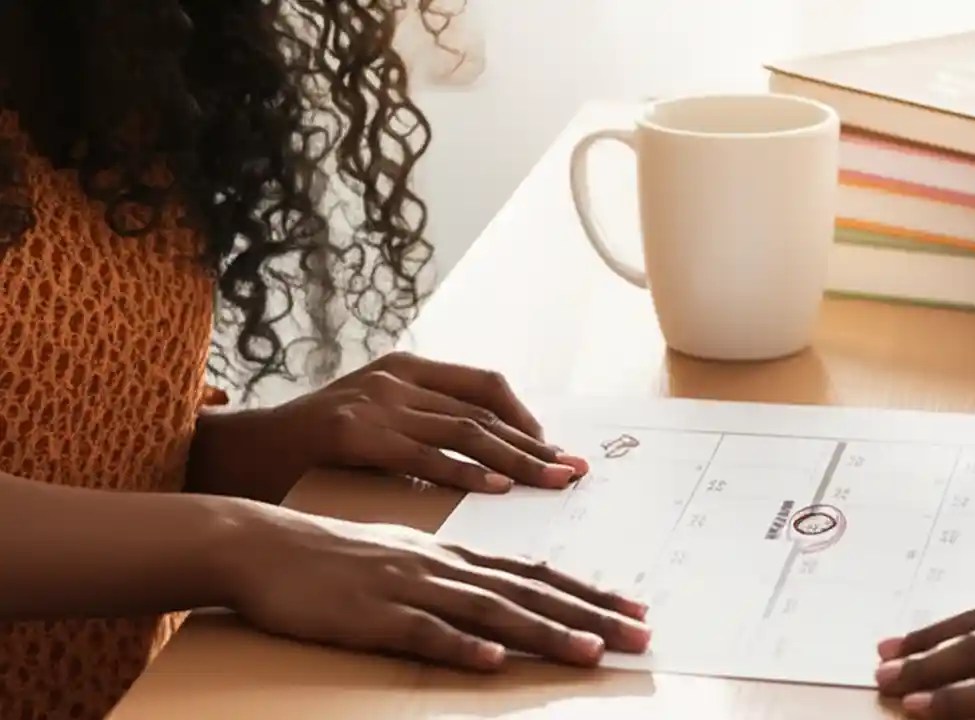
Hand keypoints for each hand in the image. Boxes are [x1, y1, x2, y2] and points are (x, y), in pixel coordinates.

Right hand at [193, 352, 589, 500]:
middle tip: (574, 471)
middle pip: (483, 410)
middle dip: (534, 443)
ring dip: (515, 459)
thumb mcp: (371, 424)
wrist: (231, 456)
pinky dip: (462, 472)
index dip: (525, 419)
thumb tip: (485, 457)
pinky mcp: (350, 433)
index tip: (557, 450)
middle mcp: (394, 379)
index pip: (484, 387)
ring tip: (553, 481)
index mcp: (404, 371)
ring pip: (463, 430)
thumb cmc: (306, 452)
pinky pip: (421, 454)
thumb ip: (420, 429)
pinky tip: (495, 489)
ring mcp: (372, 401)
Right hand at [224, 502, 649, 669]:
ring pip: (490, 612)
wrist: (264, 545)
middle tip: (641, 634)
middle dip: (590, 613)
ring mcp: (410, 589)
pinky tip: (493, 663)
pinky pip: (424, 635)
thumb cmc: (335, 557)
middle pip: (530, 591)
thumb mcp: (404, 558)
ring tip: (591, 651)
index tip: (632, 606)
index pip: (535, 572)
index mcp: (452, 555)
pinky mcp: (373, 616)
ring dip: (545, 632)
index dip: (586, 591)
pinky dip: (461, 647)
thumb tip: (497, 599)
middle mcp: (443, 567)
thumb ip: (451, 575)